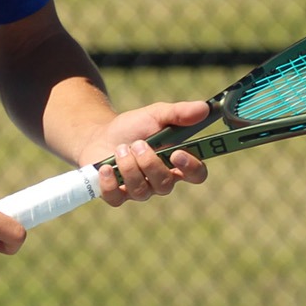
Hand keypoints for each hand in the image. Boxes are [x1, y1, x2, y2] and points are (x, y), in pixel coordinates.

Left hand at [81, 100, 211, 207]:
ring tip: (120, 148)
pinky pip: (116, 198)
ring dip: (129, 167)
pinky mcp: (116, 195)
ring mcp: (139, 191)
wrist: (100, 134)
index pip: (197, 174)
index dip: (191, 168)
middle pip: (166, 185)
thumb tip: (205, 107)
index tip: (177, 153)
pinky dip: (110, 183)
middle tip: (138, 143)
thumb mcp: (155, 114)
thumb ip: (179, 112)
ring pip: (141, 191)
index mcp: (177, 163)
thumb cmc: (134, 127)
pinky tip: (106, 167)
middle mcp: (160, 181)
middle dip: (150, 163)